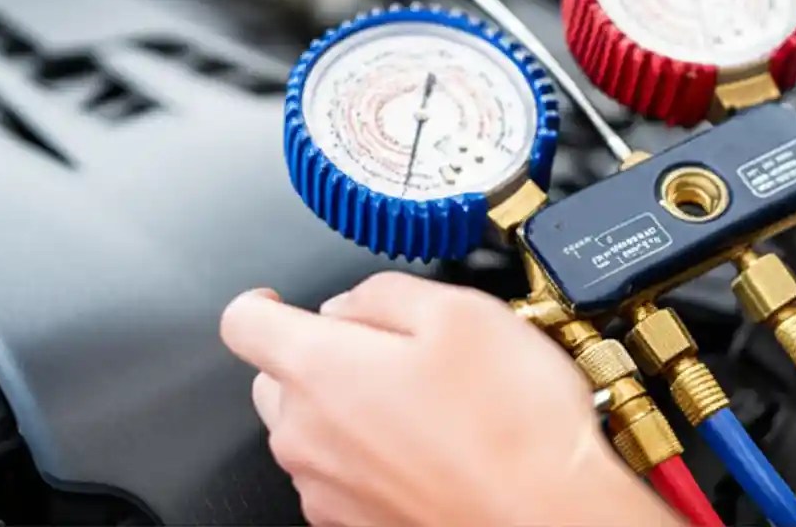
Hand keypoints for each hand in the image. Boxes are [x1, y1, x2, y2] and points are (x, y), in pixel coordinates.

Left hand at [220, 273, 677, 525]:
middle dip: (317, 357)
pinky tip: (429, 447)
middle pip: (275, 380)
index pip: (243, 321)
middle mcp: (306, 436)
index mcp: (319, 370)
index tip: (280, 299)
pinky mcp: (354, 525)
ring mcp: (326, 489)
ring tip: (425, 403)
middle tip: (387, 352)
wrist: (552, 521)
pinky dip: (369, 455)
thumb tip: (351, 303)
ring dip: (347, 409)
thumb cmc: (512, 428)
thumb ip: (383, 292)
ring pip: (309, 430)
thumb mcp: (460, 312)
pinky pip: (340, 475)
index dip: (262, 300)